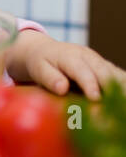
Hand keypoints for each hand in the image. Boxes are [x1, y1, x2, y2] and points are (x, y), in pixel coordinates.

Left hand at [4, 30, 124, 98]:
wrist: (46, 49)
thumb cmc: (41, 63)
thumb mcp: (39, 69)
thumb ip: (49, 78)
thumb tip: (62, 89)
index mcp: (70, 56)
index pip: (82, 70)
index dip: (90, 84)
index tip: (95, 98)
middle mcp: (88, 57)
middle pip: (104, 72)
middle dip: (112, 89)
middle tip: (115, 107)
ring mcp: (99, 61)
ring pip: (115, 74)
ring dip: (122, 88)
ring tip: (122, 106)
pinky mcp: (106, 67)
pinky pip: (119, 77)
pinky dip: (123, 87)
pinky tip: (123, 101)